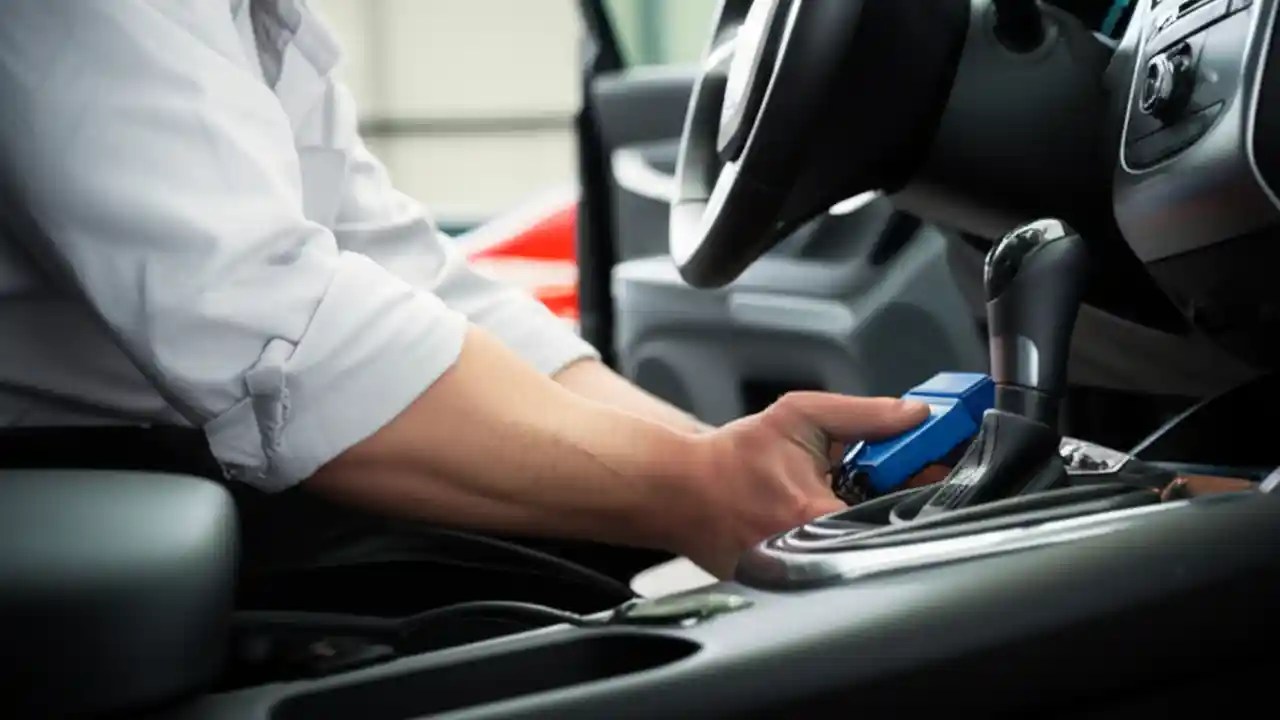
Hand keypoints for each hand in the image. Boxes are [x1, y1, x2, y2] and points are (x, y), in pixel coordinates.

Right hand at [665, 393, 928, 578]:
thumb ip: (862, 415)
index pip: (900, 506)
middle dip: (897, 497)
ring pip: (862, 546)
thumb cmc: (731, 457)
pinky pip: (837, 558)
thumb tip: (914, 414)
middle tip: (888, 473)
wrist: (680, 490)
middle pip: (886, 530)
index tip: (931, 462)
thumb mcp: (798, 416)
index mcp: (817, 514)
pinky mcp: (792, 583)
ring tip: (846, 490)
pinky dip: (844, 534)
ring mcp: (802, 573)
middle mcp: (812, 553)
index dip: (922, 481)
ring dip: (871, 516)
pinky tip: (825, 510)